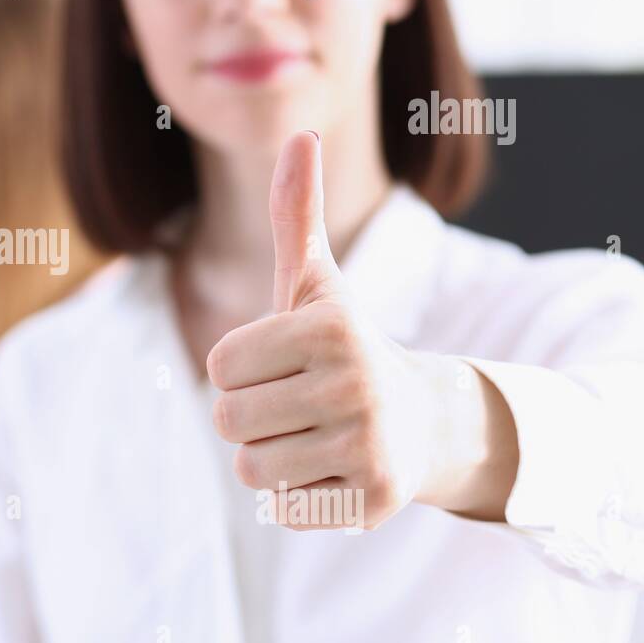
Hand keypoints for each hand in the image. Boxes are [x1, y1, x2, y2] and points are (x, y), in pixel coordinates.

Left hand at [206, 131, 510, 529]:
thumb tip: (299, 133)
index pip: (220, 366)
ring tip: (312, 436)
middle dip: (251, 415)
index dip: (240, 369)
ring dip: (271, 456)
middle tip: (297, 405)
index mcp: (329, 327)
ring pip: (252, 468)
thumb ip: (294, 214)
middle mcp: (354, 383)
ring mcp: (367, 445)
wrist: (423, 421)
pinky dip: (299, 496)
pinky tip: (334, 470)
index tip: (282, 364)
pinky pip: (284, 508)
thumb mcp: (316, 281)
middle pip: (229, 420)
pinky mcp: (372, 502)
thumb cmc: (344, 346)